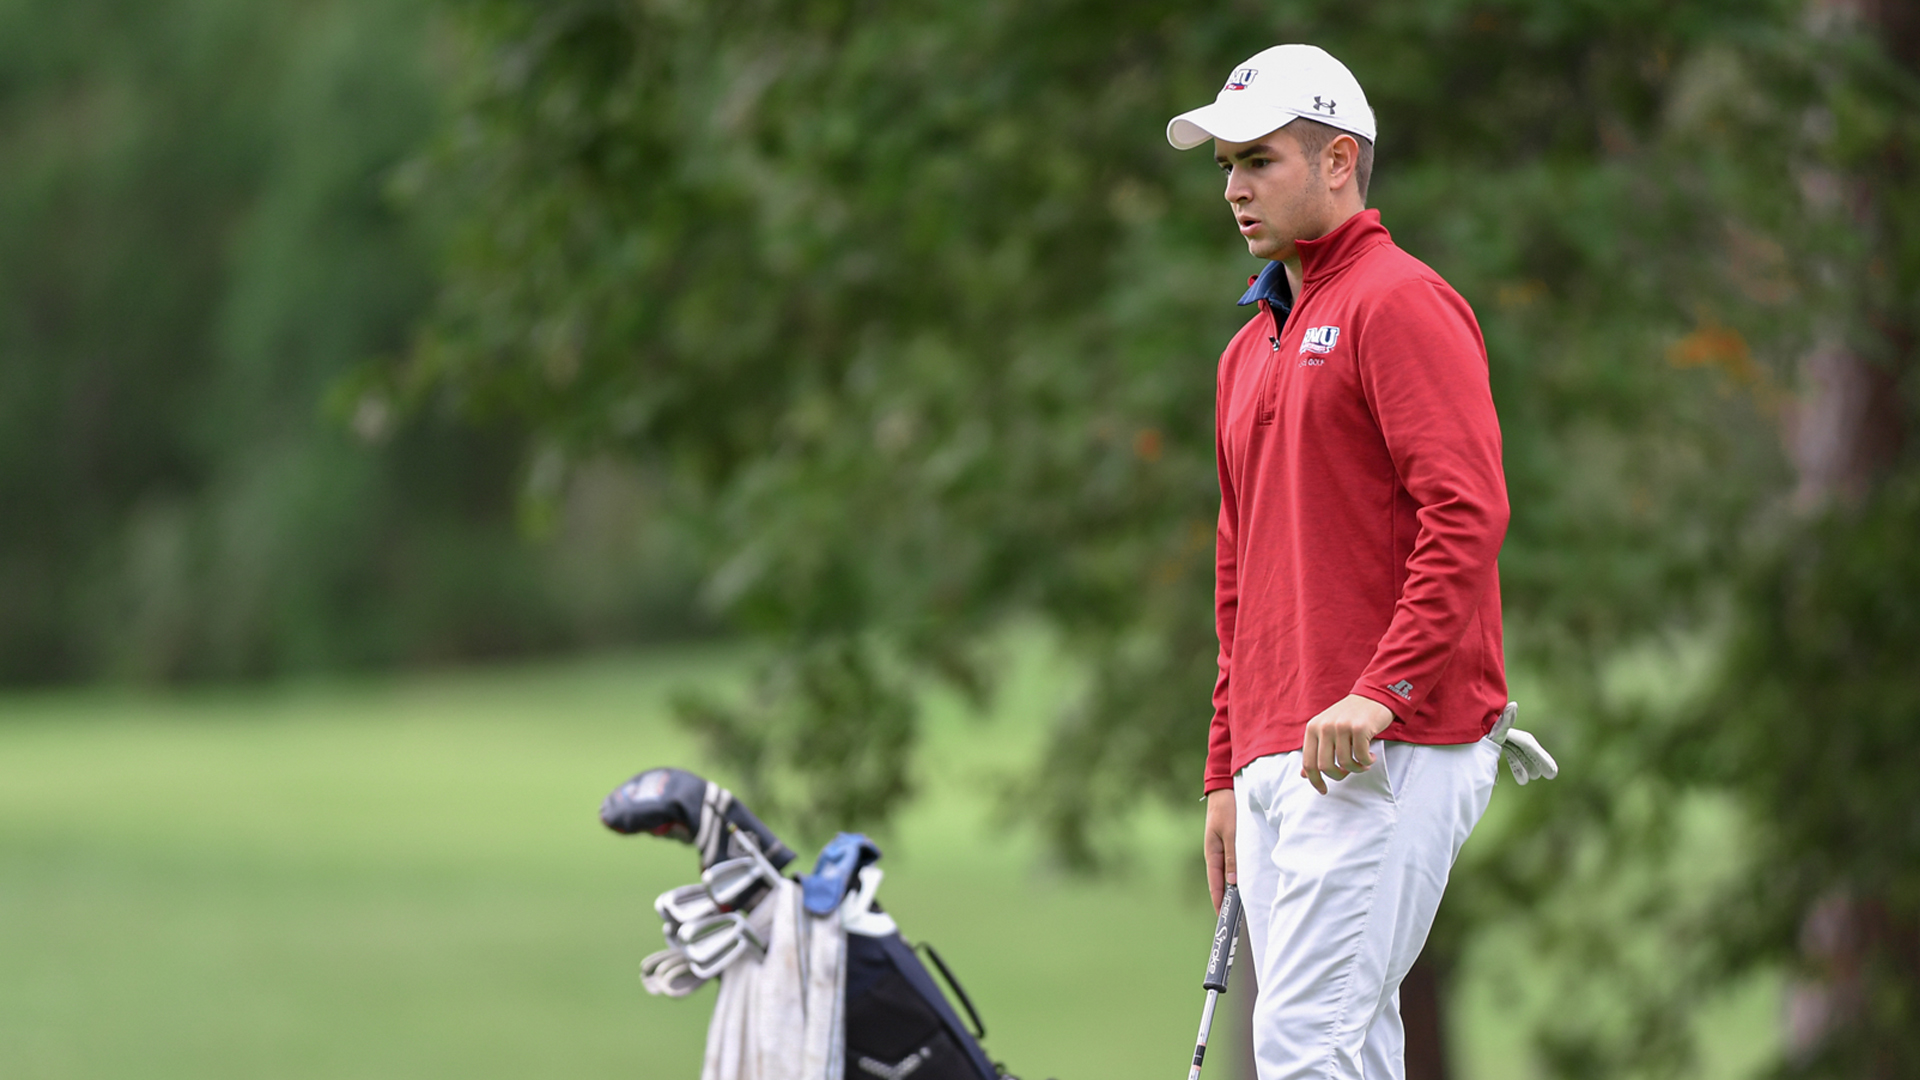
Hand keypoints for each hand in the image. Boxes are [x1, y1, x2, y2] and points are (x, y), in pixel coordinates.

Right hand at [1203, 788, 1235, 913]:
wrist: (1225, 787)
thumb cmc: (1227, 807)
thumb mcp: (1231, 832)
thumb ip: (1233, 856)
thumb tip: (1233, 882)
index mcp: (1212, 852)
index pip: (1215, 883)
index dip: (1219, 900)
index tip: (1222, 917)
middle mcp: (1216, 853)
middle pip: (1221, 881)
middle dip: (1226, 899)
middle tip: (1234, 917)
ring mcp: (1223, 848)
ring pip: (1229, 873)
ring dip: (1233, 888)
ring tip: (1241, 904)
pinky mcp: (1230, 843)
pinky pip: (1233, 864)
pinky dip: (1238, 874)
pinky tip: (1246, 881)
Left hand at [1301, 694, 1395, 794]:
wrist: (1373, 696)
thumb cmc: (1349, 716)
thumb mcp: (1327, 729)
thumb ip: (1316, 750)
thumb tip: (1304, 775)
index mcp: (1313, 728)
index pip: (1308, 762)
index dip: (1315, 780)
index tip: (1323, 790)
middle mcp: (1324, 726)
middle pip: (1325, 767)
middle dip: (1338, 776)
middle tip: (1347, 773)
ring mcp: (1341, 726)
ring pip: (1345, 763)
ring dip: (1356, 768)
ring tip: (1363, 763)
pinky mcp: (1359, 728)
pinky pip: (1361, 757)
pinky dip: (1367, 761)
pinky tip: (1371, 756)